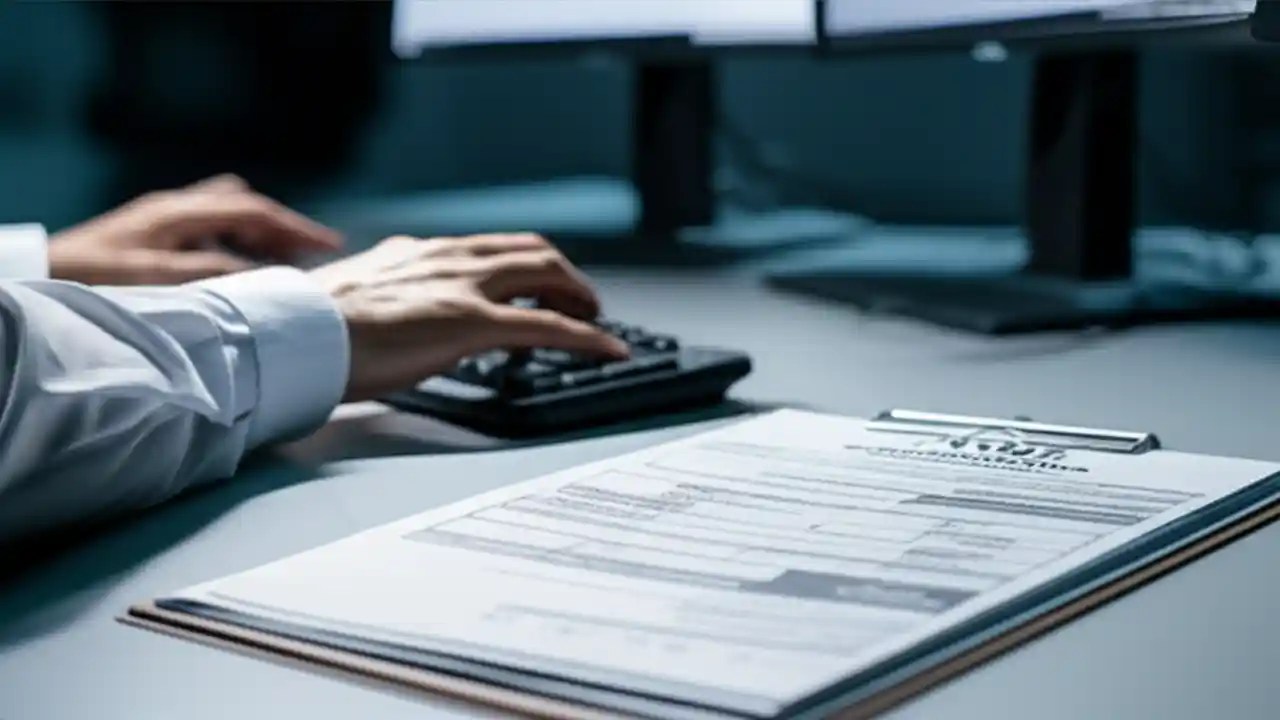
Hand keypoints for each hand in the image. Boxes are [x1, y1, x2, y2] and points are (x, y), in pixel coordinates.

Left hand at [48, 175, 341, 284]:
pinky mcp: (152, 240)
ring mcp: (161, 223)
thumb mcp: (154, 279)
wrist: (40, 276)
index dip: (296, 227)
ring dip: (258, 238)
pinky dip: (235, 249)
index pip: (253, 209)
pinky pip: (209, 234)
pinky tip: (238, 276)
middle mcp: (172, 210)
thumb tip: (262, 270)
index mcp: (177, 213)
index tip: (332, 245)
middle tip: (310, 256)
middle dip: (281, 227)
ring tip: (281, 269)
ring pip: (226, 217)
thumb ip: (211, 271)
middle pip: (243, 205)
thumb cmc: (89, 281)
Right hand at [308, 233, 629, 401]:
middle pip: (528, 250)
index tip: (535, 279)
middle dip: (562, 272)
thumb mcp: (356, 300)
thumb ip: (386, 300)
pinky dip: (587, 336)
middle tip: (579, 298)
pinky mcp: (472, 323)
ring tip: (596, 317)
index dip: (522, 262)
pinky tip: (607, 348)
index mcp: (418, 254)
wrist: (294, 335)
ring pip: (545, 273)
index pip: (487, 248)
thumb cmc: (309, 329)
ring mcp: (463, 289)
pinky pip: (548, 326)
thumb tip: (388, 320)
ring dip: (579, 293)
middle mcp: (446, 259)